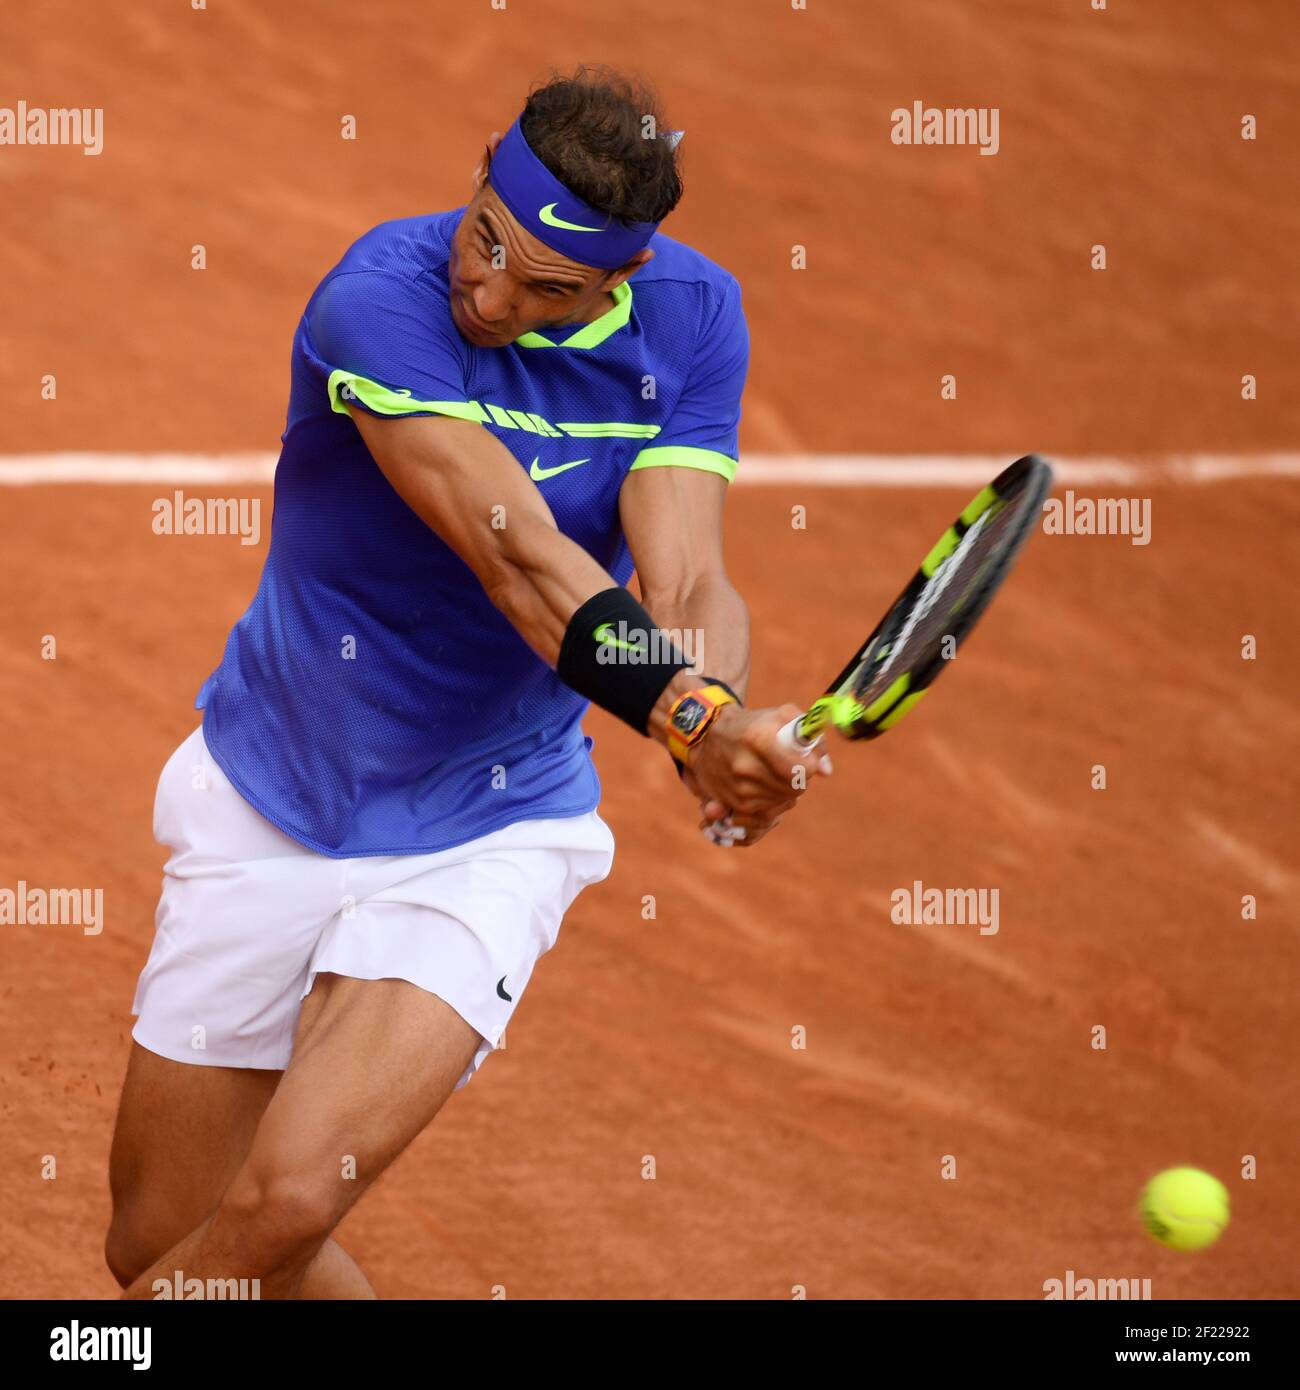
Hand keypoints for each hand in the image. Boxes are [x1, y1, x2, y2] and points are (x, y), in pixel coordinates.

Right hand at [684, 703, 830, 819]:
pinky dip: (773, 801)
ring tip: (775, 773)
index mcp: (758, 737)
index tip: (807, 760)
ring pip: (783, 801)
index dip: (810, 766)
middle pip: (795, 788)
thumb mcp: (783, 716)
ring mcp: (738, 787)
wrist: (707, 736)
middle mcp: (745, 765)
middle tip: (792, 766)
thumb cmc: (754, 723)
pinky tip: (765, 786)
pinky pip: (768, 811)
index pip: (801, 769)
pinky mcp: (734, 803)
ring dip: (787, 790)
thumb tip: (826, 771)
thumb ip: (813, 738)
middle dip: (800, 778)